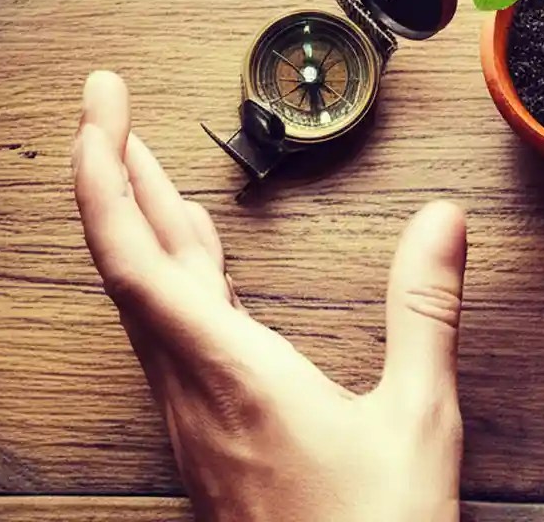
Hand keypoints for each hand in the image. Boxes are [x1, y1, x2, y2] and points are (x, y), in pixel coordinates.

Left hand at [72, 71, 464, 521]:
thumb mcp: (418, 416)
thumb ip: (424, 309)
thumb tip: (441, 220)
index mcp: (231, 374)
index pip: (138, 258)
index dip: (107, 172)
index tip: (103, 106)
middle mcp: (192, 392)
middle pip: (127, 269)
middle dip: (113, 177)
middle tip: (111, 109)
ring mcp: (193, 419)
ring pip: (144, 306)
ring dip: (139, 228)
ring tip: (143, 171)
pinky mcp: (208, 438)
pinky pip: (168, 340)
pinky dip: (170, 282)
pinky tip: (194, 274)